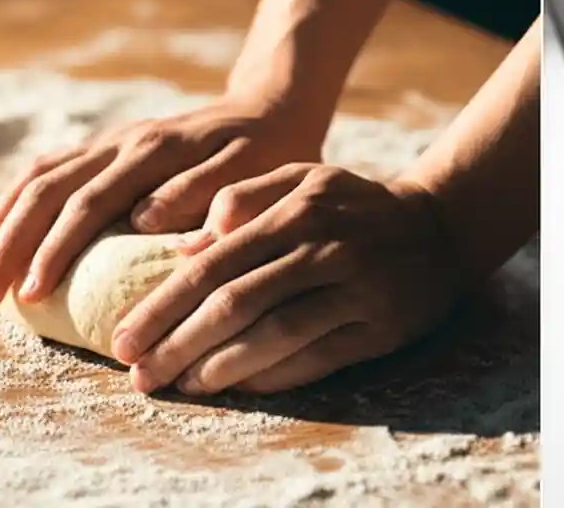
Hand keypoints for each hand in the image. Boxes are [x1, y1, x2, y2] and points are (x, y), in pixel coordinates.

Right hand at [0, 94, 326, 312]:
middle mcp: (124, 142)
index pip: (90, 201)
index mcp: (157, 152)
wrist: (272, 108)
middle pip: (47, 191)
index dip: (56, 248)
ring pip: (38, 179)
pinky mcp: (106, 147)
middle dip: (11, 246)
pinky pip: (47, 171)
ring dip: (2, 226)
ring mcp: (110, 142)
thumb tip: (145, 219)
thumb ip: (206, 191)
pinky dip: (15, 204)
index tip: (33, 293)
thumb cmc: (271, 152)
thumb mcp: (255, 172)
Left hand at [109, 163, 458, 394]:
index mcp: (297, 208)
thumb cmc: (355, 206)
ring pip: (274, 333)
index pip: (214, 263)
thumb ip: (246, 196)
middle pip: (236, 302)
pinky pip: (316, 355)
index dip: (163, 304)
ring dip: (220, 365)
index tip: (124, 336)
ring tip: (181, 385)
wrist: (440, 227)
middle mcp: (324, 246)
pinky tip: (237, 385)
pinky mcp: (378, 324)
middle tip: (139, 374)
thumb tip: (189, 243)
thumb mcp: (304, 179)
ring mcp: (355, 287)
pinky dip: (272, 374)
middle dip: (178, 342)